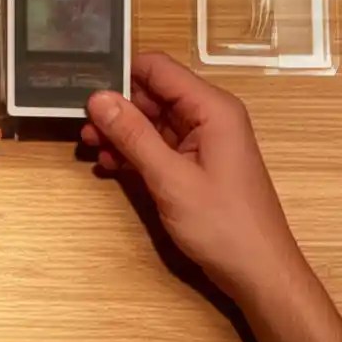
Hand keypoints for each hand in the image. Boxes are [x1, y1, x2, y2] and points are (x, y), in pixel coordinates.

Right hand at [82, 52, 341, 341]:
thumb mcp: (170, 179)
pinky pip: (160, 145)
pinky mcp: (196, 164)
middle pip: (154, 93)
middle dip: (117, 107)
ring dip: (122, 132)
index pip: (159, 69)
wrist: (258, 272)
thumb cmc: (224, 225)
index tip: (86, 89)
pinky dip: (135, 152)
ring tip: (91, 147)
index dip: (122, 74)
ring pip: (153, 121)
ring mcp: (203, 141)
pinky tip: (111, 164)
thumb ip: (133, 136)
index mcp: (212, 108)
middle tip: (83, 125)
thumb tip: (99, 99)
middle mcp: (209, 117)